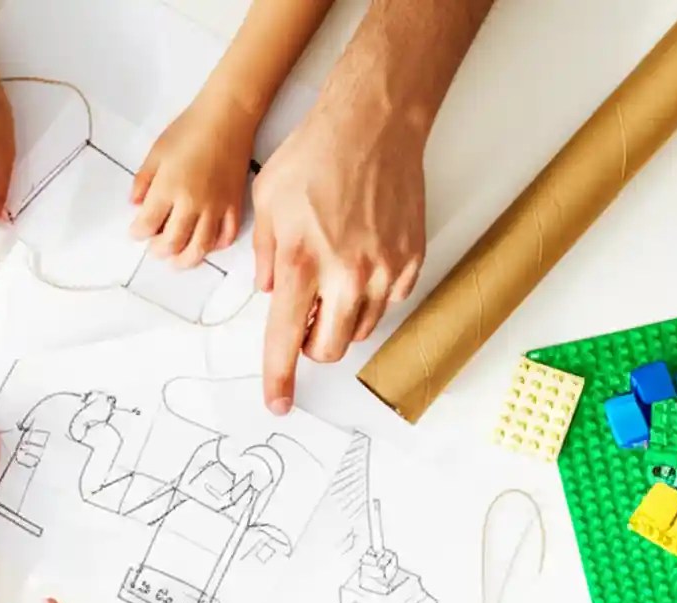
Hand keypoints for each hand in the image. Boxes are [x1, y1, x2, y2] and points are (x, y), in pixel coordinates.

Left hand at [129, 94, 255, 267]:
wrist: (227, 118)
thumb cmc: (189, 130)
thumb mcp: (156, 153)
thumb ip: (143, 182)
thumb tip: (135, 205)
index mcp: (168, 189)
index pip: (147, 225)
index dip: (138, 233)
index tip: (136, 231)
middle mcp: (192, 203)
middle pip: (173, 243)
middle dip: (159, 251)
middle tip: (155, 248)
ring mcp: (216, 207)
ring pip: (200, 247)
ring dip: (186, 259)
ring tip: (177, 260)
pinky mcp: (234, 204)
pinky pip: (227, 235)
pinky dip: (216, 245)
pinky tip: (207, 244)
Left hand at [252, 84, 426, 414]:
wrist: (372, 126)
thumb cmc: (315, 158)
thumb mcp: (268, 204)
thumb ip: (266, 258)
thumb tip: (273, 293)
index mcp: (302, 263)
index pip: (284, 339)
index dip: (279, 378)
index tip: (277, 403)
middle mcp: (347, 275)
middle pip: (328, 349)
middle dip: (311, 345)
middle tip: (302, 316)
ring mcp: (384, 271)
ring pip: (359, 330)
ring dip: (338, 321)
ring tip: (329, 278)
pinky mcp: (409, 262)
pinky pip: (386, 303)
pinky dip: (367, 297)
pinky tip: (357, 261)